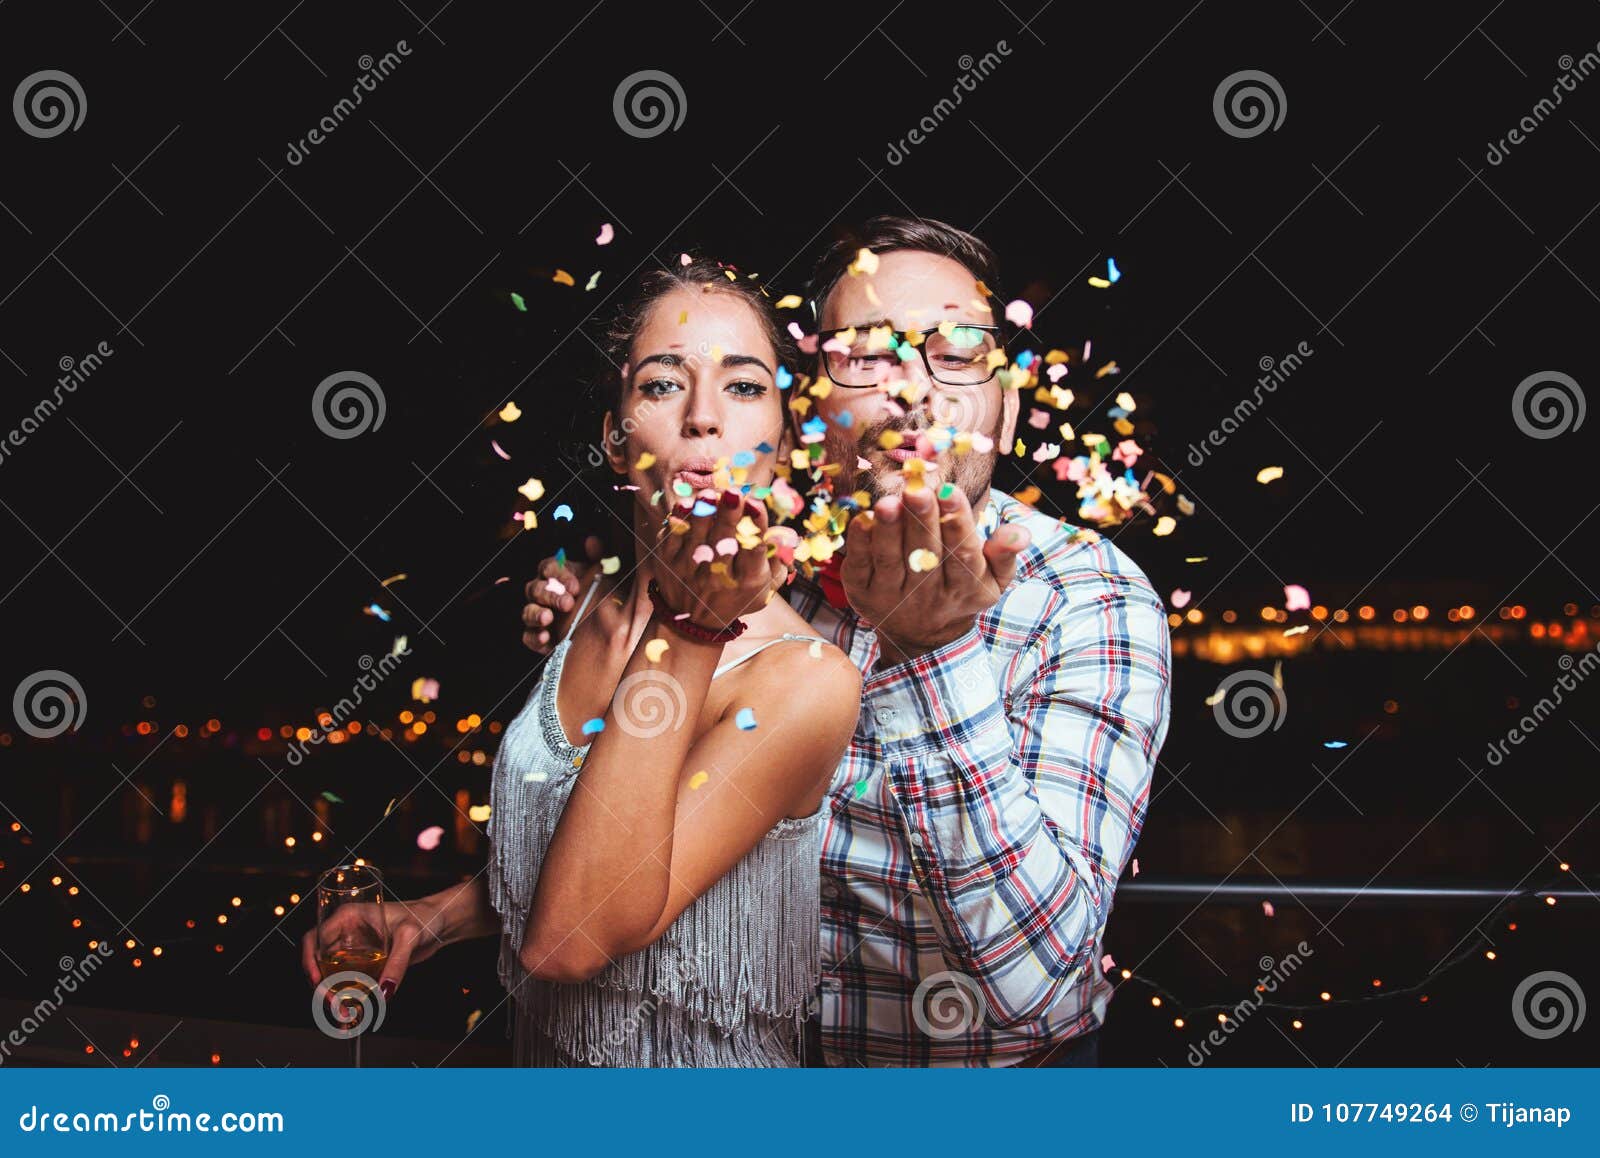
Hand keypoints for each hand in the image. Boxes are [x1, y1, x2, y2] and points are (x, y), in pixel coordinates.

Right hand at [299, 897, 444, 1001]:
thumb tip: (383, 992)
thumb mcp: (410, 937)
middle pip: (319, 961)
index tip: (317, 981)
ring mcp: (353, 949)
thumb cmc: (425, 918)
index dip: (310, 960)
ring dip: (333, 994)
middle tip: (334, 1004)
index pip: (315, 938)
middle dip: (321, 985)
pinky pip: (347, 981)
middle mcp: (346, 932)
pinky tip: (353, 1011)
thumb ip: (397, 964)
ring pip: (331, 974)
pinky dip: (347, 996)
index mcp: (349, 917)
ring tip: (344, 1013)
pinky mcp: (363, 963)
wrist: (439, 925)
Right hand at [522, 534, 604, 652]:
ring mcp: (538, 614)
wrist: (604, 627)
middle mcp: (543, 593)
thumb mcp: (605, 577)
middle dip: (550, 596)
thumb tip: (592, 541)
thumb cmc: (601, 596)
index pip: (548, 568)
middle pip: (535, 589)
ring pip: (528, 611)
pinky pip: (528, 636)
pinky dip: (535, 637)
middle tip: (568, 603)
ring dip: (537, 614)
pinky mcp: (538, 636)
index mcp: (557, 575)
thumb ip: (599, 558)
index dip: (559, 575)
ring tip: (548, 618)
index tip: (575, 586)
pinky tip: (546, 638)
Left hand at [654, 490, 796, 629]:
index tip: (755, 503)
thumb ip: (778, 561)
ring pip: (697, 537)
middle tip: (732, 493)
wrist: (695, 621)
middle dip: (729, 515)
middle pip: (725, 540)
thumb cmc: (737, 595)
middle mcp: (719, 576)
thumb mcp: (765, 588)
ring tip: (708, 495)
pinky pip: (672, 538)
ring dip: (703, 513)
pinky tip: (686, 504)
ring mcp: (691, 569)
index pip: (754, 549)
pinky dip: (679, 520)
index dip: (755, 525)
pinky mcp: (668, 562)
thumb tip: (785, 535)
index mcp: (748, 580)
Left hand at [840, 483, 1029, 665]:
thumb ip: (1005, 554)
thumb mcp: (993, 579)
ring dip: (888, 530)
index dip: (956, 522)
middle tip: (917, 489)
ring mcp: (891, 596)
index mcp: (964, 587)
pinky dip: (859, 543)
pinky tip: (862, 519)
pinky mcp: (861, 593)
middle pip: (924, 553)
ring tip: (888, 502)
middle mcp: (927, 595)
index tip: (951, 491)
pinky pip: (859, 566)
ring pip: (890, 560)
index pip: (962, 553)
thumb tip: (1020, 533)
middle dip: (921, 519)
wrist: (922, 636)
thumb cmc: (961, 591)